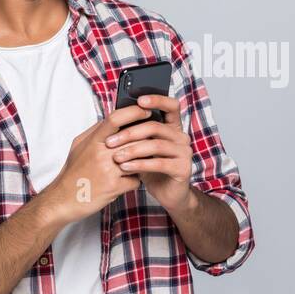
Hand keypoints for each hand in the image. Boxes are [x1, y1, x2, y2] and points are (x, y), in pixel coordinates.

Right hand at [45, 109, 145, 223]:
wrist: (62, 199)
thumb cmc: (73, 172)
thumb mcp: (79, 146)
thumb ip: (96, 132)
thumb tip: (114, 119)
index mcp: (93, 141)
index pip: (116, 118)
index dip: (134, 112)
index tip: (146, 110)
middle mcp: (101, 153)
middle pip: (134, 137)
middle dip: (147, 138)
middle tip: (154, 139)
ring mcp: (108, 170)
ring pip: (139, 158)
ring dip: (144, 160)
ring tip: (144, 161)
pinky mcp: (114, 187)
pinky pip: (136, 180)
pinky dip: (135, 180)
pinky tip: (128, 181)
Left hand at [103, 94, 194, 211]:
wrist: (168, 194)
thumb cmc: (153, 168)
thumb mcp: (143, 147)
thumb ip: (137, 132)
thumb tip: (115, 116)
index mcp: (173, 127)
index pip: (171, 106)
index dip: (157, 100)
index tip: (139, 100)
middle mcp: (181, 137)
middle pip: (155, 127)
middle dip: (129, 133)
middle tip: (109, 142)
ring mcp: (184, 153)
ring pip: (156, 145)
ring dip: (132, 150)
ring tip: (116, 157)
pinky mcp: (183, 169)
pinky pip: (159, 163)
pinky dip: (140, 164)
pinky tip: (125, 167)